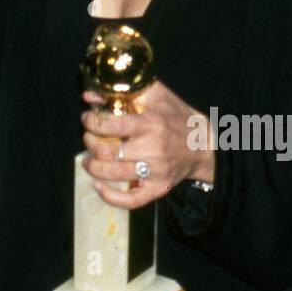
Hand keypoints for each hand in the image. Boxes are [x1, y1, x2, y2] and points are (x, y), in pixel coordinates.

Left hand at [80, 81, 213, 209]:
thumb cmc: (177, 116)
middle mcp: (153, 149)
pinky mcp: (159, 188)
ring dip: (93, 167)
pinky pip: (132, 200)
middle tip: (88, 138)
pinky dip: (111, 197)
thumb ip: (125, 90)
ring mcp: (156, 171)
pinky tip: (99, 186)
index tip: (87, 118)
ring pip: (114, 174)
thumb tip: (89, 95)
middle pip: (108, 152)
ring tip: (88, 160)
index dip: (93, 122)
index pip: (112, 125)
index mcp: (151, 123)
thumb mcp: (157, 95)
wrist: (204, 145)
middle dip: (90, 144)